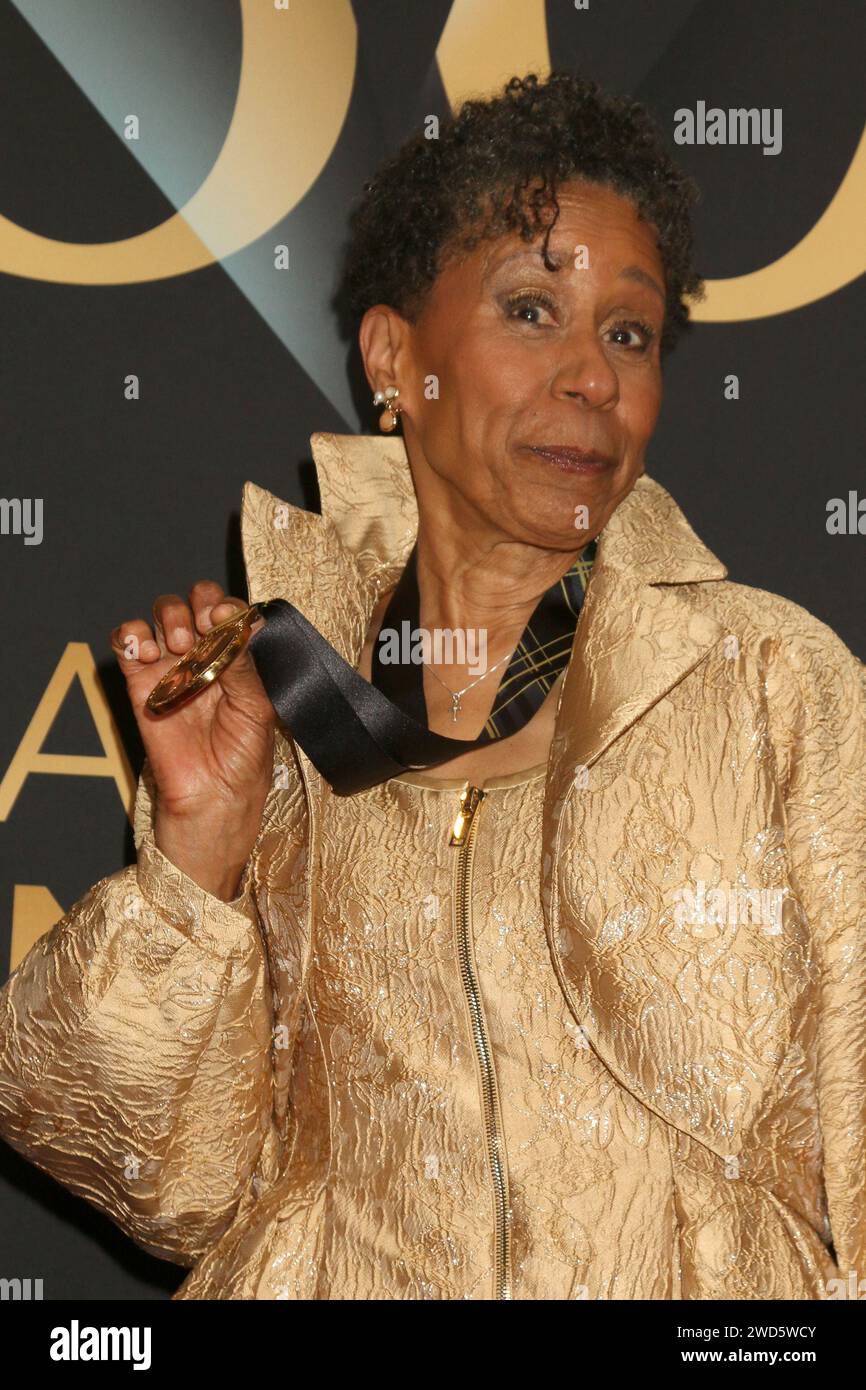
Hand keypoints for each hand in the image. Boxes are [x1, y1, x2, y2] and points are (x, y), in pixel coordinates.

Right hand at [111, 581, 275, 899]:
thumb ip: (246, 665)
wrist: (211, 803)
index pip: (230, 613)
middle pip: (194, 605)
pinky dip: (131, 634)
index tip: (225, 618)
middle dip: (198, 607)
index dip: (226, 606)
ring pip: (162, 617)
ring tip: (181, 647)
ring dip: (170, 618)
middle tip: (203, 632)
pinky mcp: (140, 684)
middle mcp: (206, 660)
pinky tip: (145, 651)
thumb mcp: (258, 709)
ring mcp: (172, 669)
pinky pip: (128, 643)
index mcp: (239, 661)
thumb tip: (240, 622)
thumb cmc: (243, 762)